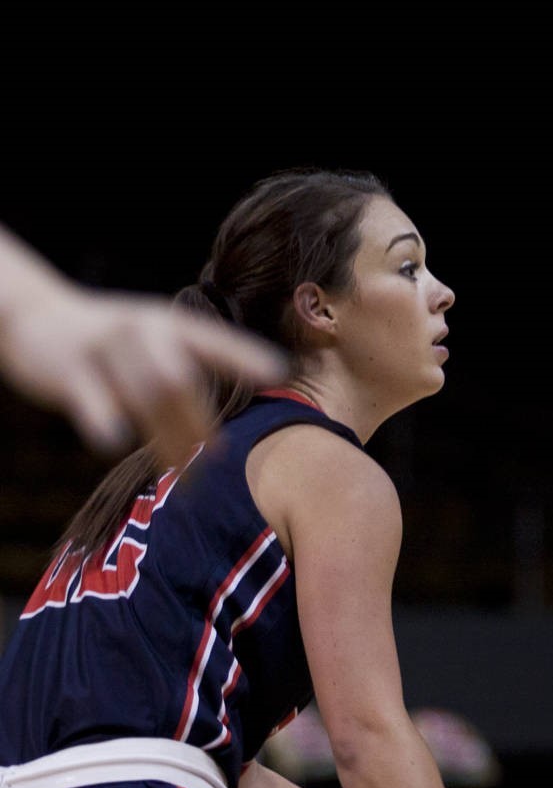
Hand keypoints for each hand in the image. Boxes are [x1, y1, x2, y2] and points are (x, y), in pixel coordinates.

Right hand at [0, 283, 286, 465]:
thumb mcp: (153, 342)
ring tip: (184, 470)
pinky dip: (105, 419)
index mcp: (172, 325)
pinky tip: (116, 442)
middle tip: (217, 458)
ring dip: (167, 436)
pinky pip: (91, 398)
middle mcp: (144, 330)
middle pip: (179, 380)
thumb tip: (218, 445)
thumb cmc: (111, 345)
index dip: (246, 357)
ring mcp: (106, 348)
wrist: (37, 317)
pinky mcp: (70, 370)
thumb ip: (184, 380)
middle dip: (200, 421)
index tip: (280, 374)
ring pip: (144, 394)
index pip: (215, 342)